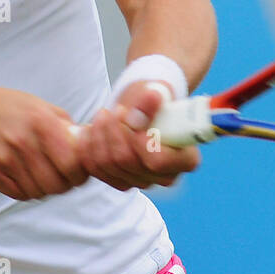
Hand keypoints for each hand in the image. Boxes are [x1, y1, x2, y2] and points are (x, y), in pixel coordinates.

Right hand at [0, 84, 87, 199]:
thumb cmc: (12, 108)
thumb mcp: (42, 107)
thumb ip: (67, 129)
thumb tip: (93, 151)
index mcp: (41, 121)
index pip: (72, 164)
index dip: (81, 174)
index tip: (80, 173)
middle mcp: (21, 140)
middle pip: (56, 184)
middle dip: (64, 185)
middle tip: (63, 178)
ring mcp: (2, 157)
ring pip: (37, 192)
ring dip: (45, 188)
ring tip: (42, 174)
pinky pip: (17, 194)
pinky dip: (25, 190)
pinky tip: (24, 175)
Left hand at [77, 81, 200, 191]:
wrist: (141, 107)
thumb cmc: (154, 99)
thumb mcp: (156, 91)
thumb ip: (153, 98)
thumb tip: (152, 97)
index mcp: (185, 159)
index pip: (159, 161)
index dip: (140, 140)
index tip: (130, 115)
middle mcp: (165, 176)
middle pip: (129, 162)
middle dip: (116, 131)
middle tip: (115, 109)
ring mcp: (141, 181)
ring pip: (109, 165)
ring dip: (100, 135)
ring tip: (103, 113)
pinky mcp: (119, 181)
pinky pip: (96, 168)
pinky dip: (89, 147)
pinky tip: (93, 128)